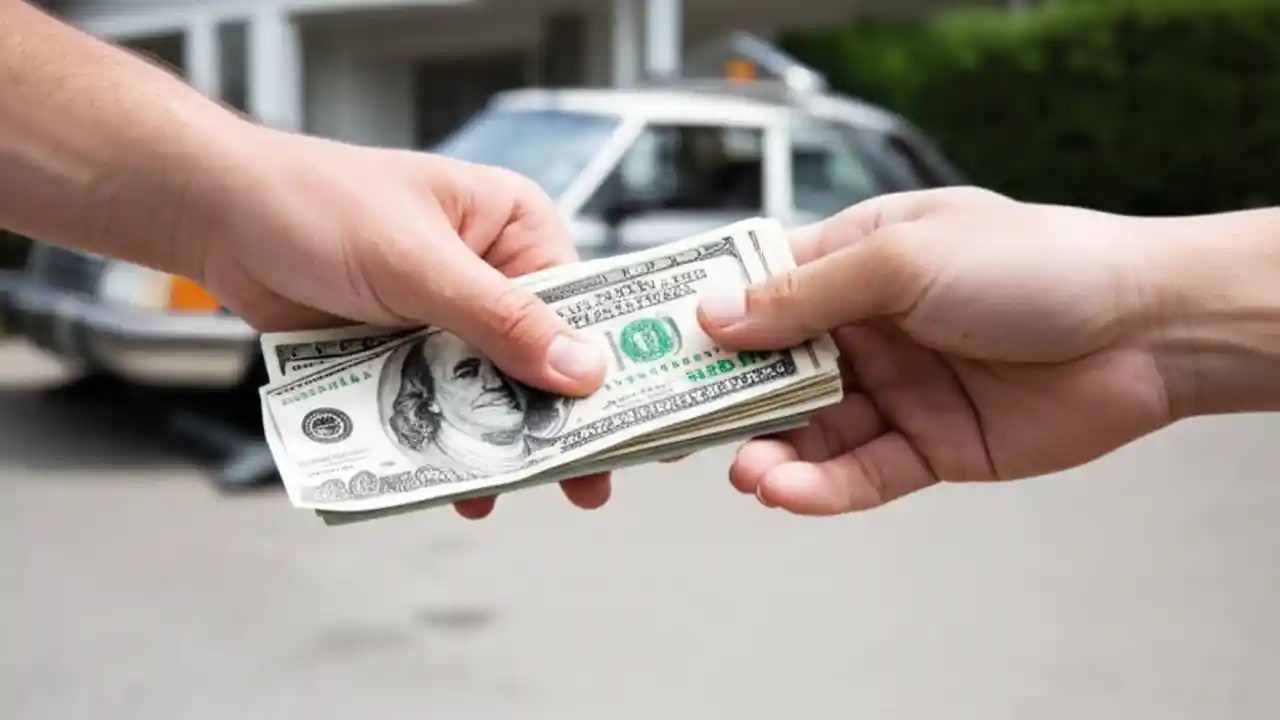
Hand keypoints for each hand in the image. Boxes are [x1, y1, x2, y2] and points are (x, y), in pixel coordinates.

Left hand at [174, 124, 608, 518]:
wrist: (220, 219)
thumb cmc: (319, 207)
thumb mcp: (418, 263)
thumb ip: (500, 322)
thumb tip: (584, 370)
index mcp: (515, 228)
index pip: (583, 304)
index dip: (610, 366)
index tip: (638, 426)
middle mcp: (492, 273)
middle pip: (543, 358)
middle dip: (557, 420)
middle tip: (589, 485)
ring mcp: (448, 317)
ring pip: (492, 390)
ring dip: (499, 440)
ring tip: (514, 493)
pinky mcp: (408, 351)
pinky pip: (442, 404)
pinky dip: (447, 441)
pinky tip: (456, 485)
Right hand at [697, 188, 1179, 514]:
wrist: (1146, 330)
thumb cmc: (1034, 263)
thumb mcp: (904, 260)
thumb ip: (806, 295)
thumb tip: (715, 314)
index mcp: (858, 259)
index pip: (762, 290)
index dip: (708, 321)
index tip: (653, 351)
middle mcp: (870, 326)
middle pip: (775, 369)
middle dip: (727, 401)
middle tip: (678, 430)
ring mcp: (898, 389)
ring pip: (811, 430)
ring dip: (771, 452)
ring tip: (743, 472)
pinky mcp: (929, 447)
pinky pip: (862, 472)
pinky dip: (823, 486)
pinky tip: (788, 492)